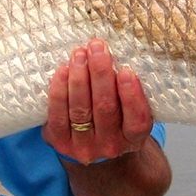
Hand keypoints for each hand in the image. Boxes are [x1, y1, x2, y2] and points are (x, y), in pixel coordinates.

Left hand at [42, 38, 153, 164]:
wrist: (91, 147)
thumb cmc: (114, 120)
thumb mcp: (128, 112)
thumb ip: (127, 91)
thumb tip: (116, 55)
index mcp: (133, 138)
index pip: (137, 120)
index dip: (131, 96)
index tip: (126, 71)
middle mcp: (110, 145)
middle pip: (105, 108)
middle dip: (100, 74)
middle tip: (97, 48)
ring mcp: (83, 146)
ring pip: (80, 109)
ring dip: (79, 78)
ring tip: (79, 54)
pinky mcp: (59, 142)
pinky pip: (58, 115)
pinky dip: (59, 90)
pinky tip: (63, 70)